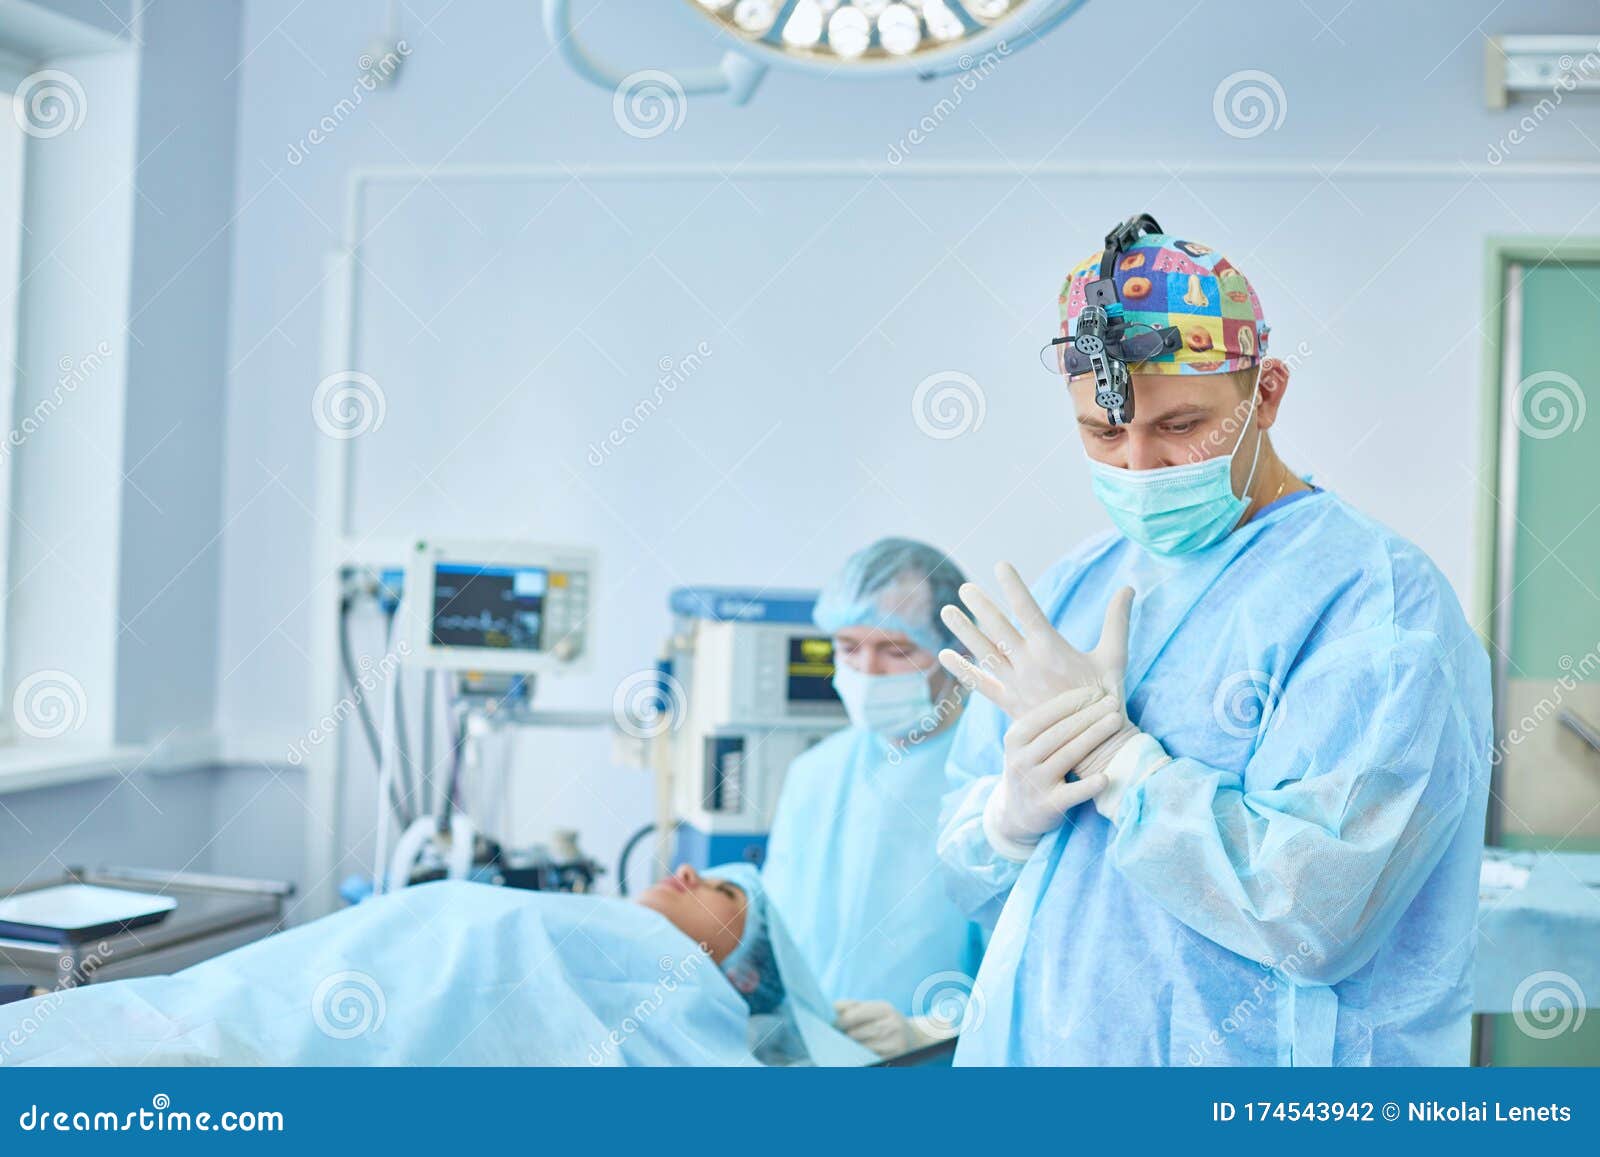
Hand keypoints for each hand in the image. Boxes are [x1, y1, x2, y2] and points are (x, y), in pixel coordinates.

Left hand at [834, 999, 944, 1057]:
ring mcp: (894, 1044)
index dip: (838, 1022)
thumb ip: (852, 1005)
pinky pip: (869, 1058)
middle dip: (842, 1037)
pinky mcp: (894, 1058)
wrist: (916, 1038)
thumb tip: (833, 1007)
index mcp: (884, 1009)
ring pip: (860, 1048)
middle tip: (836, 1038)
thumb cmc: (887, 1021)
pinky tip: (857, 1054)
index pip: (852, 1016)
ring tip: (846, 1045)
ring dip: (850, 1048)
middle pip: (854, 1034)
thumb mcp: (874, 1007)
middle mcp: (891, 1025)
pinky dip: (860, 1057)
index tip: (832, 1026)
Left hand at [937, 562, 1132, 719]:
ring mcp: (1016, 685)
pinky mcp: (1009, 704)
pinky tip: (944, 655)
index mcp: (1052, 649)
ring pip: (984, 653)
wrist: (1096, 745)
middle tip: (965, 588)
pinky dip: (962, 670)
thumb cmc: (1108, 699)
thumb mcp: (1115, 656)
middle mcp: (1029, 665)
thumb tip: (1128, 587)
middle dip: (981, 606)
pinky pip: (980, 684)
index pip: (1028, 610)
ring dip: (964, 631)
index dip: (1013, 587)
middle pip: (998, 629)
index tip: (1000, 565)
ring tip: (946, 611)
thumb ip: (1117, 620)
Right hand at [986, 687, 1120, 848]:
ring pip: (1069, 755)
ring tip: (1118, 721)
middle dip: (1089, 714)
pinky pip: (1072, 793)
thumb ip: (1043, 722)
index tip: (1097, 691)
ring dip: (1096, 736)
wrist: (1015, 813)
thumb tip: (1076, 688)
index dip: (1073, 701)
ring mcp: (1034, 783)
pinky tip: (1106, 777)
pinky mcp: (1048, 806)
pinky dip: (1089, 786)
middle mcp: (1021, 759)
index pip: (1046, 714)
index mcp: (1015, 738)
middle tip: (1113, 702)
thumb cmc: (1030, 767)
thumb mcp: (1024, 744)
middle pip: (1060, 732)